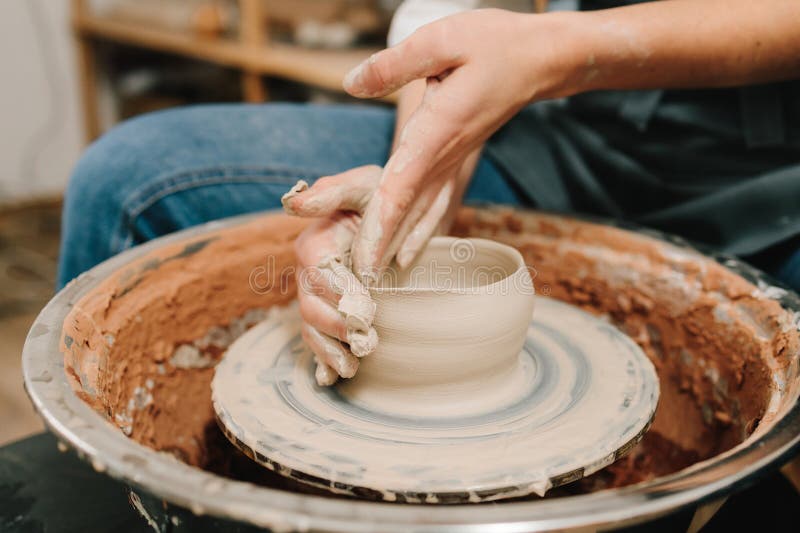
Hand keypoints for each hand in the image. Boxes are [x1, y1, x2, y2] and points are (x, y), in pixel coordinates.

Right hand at [281, 166, 381, 384]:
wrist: (396, 212)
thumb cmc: (381, 195)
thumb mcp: (363, 185)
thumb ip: (331, 193)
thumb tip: (291, 203)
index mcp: (315, 241)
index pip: (317, 271)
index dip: (338, 291)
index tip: (366, 308)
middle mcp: (310, 271)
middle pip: (311, 304)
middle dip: (336, 326)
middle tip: (366, 341)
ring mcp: (317, 294)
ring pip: (312, 327)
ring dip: (329, 349)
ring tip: (351, 367)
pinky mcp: (330, 309)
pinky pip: (318, 338)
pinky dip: (323, 359)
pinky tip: (331, 378)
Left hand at [340, 9, 569, 282]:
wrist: (541, 60)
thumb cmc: (497, 45)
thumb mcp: (443, 41)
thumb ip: (396, 65)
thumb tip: (352, 83)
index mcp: (439, 130)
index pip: (403, 185)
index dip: (381, 224)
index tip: (365, 260)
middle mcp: (445, 156)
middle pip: (408, 210)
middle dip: (381, 247)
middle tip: (358, 283)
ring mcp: (452, 162)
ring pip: (422, 214)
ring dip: (397, 246)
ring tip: (376, 276)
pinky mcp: (456, 160)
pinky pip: (435, 205)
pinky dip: (418, 232)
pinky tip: (407, 252)